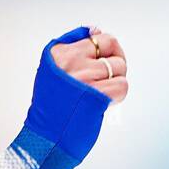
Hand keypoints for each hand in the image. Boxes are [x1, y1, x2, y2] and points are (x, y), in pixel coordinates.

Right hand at [13, 25, 118, 168]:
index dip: (104, 52)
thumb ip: (72, 48)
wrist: (45, 139)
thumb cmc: (51, 107)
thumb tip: (95, 29)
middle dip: (115, 62)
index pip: (96, 37)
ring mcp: (84, 77)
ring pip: (120, 67)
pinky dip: (118, 96)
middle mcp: (70, 61)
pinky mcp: (96, 96)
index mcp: (58, 52)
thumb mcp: (52, 71)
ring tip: (100, 94)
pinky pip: (122, 85)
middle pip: (111, 47)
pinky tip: (104, 103)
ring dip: (116, 81)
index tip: (98, 65)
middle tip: (106, 78)